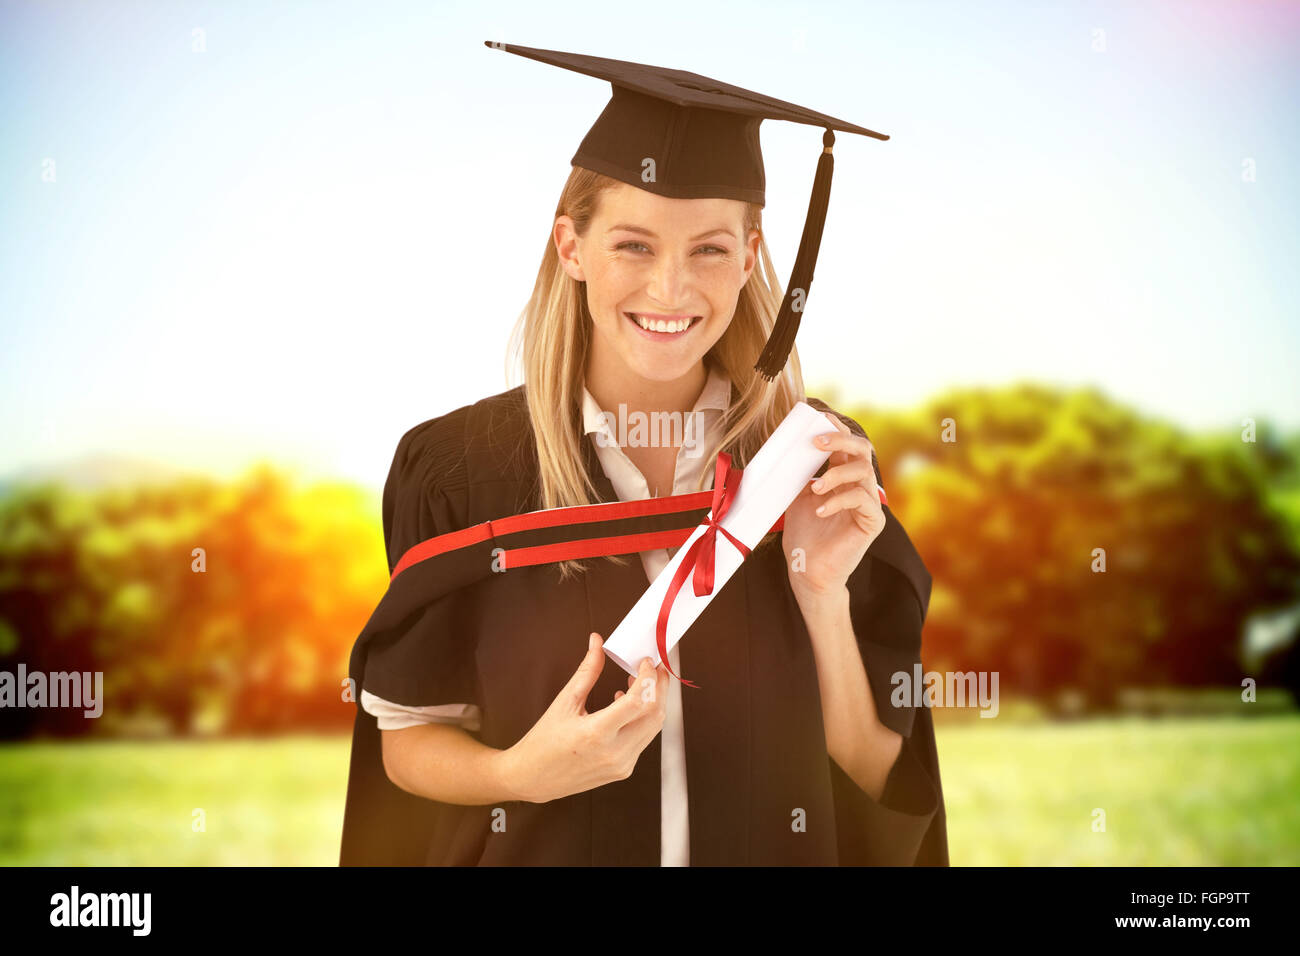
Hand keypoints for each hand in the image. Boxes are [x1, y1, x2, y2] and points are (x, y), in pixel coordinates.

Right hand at [501, 632, 667, 802]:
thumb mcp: (564, 701)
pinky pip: (643, 739)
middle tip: (655, 667)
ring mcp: (622, 764)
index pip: (637, 702)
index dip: (648, 677)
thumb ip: (587, 670)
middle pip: (655, 715)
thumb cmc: (544, 741)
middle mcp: (614, 752)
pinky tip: (627, 706)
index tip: (646, 661)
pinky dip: (642, 718)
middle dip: (660, 687)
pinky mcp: (624, 770)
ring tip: (640, 681)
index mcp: (596, 733)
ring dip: (654, 702)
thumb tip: (597, 641)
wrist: (533, 778)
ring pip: (654, 728)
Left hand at [782, 411, 886, 602]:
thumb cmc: (803, 534)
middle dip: (841, 441)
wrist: (807, 570)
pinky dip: (839, 500)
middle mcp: (859, 486)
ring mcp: (868, 503)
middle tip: (818, 444)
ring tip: (814, 489)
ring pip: (863, 472)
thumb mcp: (795, 496)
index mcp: (842, 477)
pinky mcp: (873, 522)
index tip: (820, 419)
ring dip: (835, 475)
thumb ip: (799, 473)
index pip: (846, 445)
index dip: (837, 430)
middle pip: (862, 450)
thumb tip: (788, 448)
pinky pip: (862, 500)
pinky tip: (820, 509)